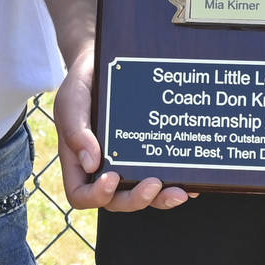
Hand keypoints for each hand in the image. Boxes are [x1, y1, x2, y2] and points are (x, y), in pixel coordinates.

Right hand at [55, 46, 190, 212]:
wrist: (103, 63)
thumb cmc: (82, 83)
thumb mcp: (72, 100)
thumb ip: (76, 130)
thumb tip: (92, 164)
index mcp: (78, 161)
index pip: (82, 196)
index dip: (97, 195)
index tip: (112, 177)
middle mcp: (103, 169)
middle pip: (117, 201)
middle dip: (137, 199)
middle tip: (153, 184)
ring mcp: (127, 163)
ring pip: (142, 194)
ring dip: (161, 199)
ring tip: (179, 192)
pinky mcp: (147, 154)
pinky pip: (162, 176)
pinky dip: (177, 182)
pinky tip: (191, 182)